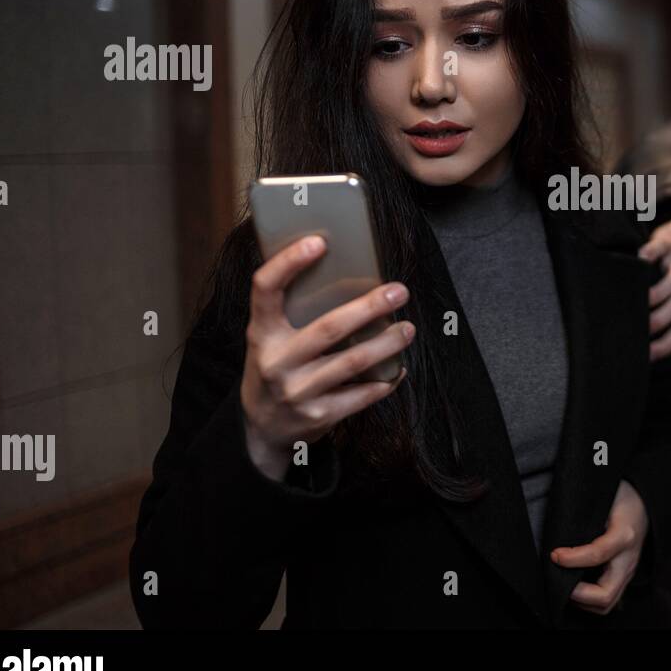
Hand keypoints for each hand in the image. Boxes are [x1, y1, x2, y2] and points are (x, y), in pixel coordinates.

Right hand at [240, 234, 412, 481]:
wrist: (262, 428)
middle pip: (328, 328)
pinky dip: (385, 380)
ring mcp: (296, 391)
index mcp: (261, 333)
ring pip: (352, 361)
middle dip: (369, 307)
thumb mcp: (272, 339)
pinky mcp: (318, 415)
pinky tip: (399, 367)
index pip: (266, 289)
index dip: (288, 262)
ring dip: (387, 343)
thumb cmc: (277, 367)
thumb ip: (296, 314)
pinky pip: (362, 395)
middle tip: (399, 291)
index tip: (319, 241)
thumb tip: (349, 275)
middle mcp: (276, 361)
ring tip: (408, 328)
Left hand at [550, 480, 648, 614]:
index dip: (572, 559)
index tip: (555, 555)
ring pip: (607, 602)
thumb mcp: (606, 498)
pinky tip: (577, 585)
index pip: (597, 554)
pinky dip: (590, 599)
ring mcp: (629, 571)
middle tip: (559, 580)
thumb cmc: (622, 497)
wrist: (644, 502)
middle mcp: (629, 559)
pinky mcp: (625, 576)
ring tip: (565, 584)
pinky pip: (609, 598)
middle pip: (605, 594)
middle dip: (578, 594)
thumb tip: (561, 531)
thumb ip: (587, 515)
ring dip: (583, 600)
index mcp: (624, 536)